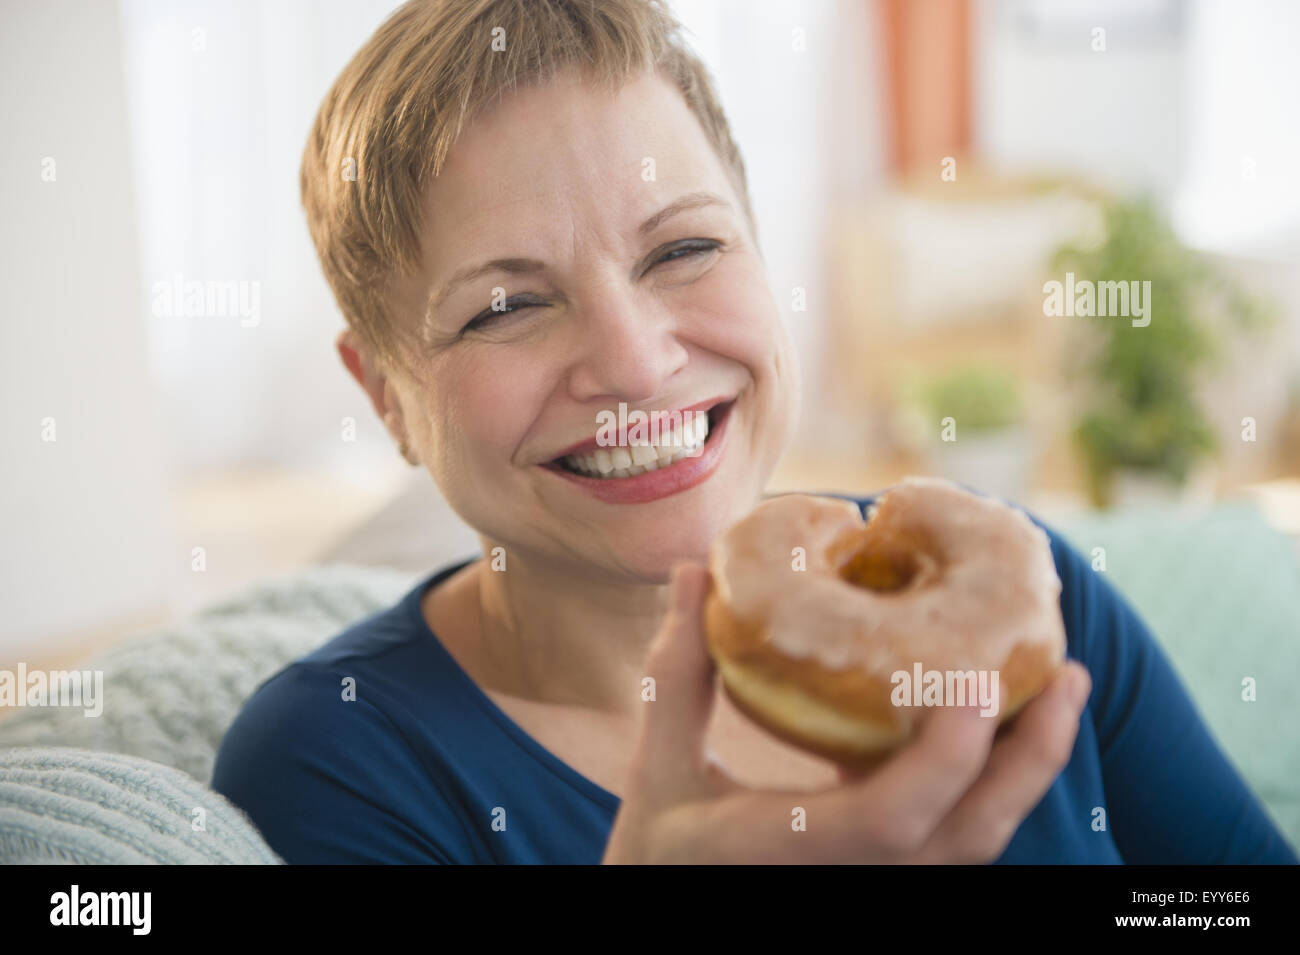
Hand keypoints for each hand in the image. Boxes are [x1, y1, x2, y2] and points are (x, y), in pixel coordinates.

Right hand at [601, 562, 1091, 863]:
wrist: (668, 912)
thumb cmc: (660, 853)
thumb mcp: (660, 768)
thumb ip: (679, 673)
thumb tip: (695, 572)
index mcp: (793, 851)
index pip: (892, 818)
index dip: (946, 756)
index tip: (973, 679)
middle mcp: (853, 880)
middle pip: (970, 837)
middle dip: (1029, 757)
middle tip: (1066, 671)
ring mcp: (879, 887)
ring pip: (980, 843)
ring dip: (1027, 767)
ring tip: (1058, 688)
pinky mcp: (889, 878)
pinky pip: (962, 837)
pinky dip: (995, 782)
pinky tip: (1002, 724)